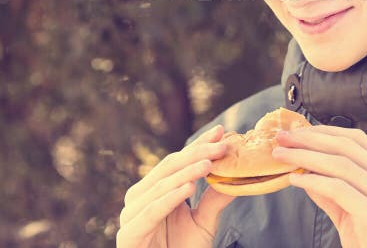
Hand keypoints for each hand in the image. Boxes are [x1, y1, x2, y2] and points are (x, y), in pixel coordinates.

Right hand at [117, 124, 235, 247]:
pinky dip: (170, 198)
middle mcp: (139, 198)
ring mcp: (131, 215)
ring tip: (208, 164)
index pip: (177, 161)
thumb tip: (237, 174)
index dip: (199, 145)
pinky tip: (188, 187)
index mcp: (154, 190)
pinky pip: (152, 211)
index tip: (221, 132)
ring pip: (160, 186)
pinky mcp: (129, 234)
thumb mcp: (203, 223)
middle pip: (168, 169)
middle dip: (197, 154)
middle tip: (221, 145)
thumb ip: (214, 199)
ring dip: (185, 173)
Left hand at [272, 125, 366, 247]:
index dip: (325, 131)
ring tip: (282, 156)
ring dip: (305, 156)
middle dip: (310, 139)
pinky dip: (313, 181)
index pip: (357, 139)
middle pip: (346, 147)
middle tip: (283, 138)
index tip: (298, 131)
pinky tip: (295, 180)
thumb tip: (303, 169)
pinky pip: (338, 189)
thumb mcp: (355, 210)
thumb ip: (332, 189)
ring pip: (341, 164)